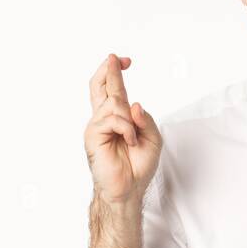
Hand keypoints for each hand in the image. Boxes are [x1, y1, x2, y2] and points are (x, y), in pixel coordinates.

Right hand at [84, 53, 161, 206]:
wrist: (128, 189)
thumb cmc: (138, 167)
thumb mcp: (153, 139)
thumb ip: (147, 120)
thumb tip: (135, 104)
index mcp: (117, 118)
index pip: (113, 89)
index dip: (115, 73)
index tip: (125, 61)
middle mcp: (104, 119)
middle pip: (100, 86)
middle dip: (109, 70)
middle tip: (114, 58)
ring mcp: (97, 126)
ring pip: (114, 103)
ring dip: (130, 118)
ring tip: (132, 138)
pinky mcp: (93, 135)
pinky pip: (114, 119)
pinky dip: (127, 129)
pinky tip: (129, 142)